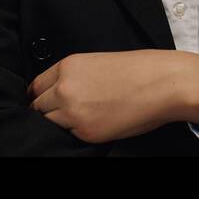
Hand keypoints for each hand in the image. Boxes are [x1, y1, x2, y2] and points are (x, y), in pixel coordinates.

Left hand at [27, 50, 198, 144]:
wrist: (162, 84)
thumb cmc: (137, 70)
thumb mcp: (97, 62)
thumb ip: (74, 76)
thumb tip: (59, 92)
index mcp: (67, 67)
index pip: (36, 86)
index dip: (40, 96)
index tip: (45, 102)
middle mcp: (65, 88)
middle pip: (38, 106)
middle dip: (47, 111)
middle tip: (63, 114)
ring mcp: (73, 112)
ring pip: (50, 123)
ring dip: (60, 123)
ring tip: (80, 120)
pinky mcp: (87, 132)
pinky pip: (70, 135)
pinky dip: (77, 133)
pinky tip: (94, 125)